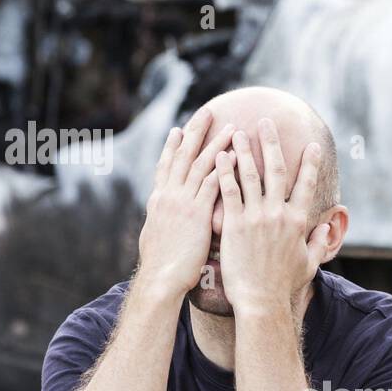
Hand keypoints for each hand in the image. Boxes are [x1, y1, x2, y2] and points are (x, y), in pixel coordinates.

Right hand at [137, 108, 233, 298]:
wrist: (160, 278)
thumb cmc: (159, 265)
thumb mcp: (154, 236)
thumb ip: (161, 222)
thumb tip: (160, 218)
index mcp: (158, 200)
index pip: (166, 166)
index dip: (173, 146)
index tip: (179, 129)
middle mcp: (168, 195)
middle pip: (183, 156)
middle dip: (195, 132)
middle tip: (207, 111)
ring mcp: (182, 202)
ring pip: (200, 165)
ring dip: (217, 144)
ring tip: (232, 127)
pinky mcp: (197, 213)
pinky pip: (213, 183)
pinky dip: (224, 167)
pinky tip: (237, 155)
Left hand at [216, 119, 329, 316]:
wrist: (261, 301)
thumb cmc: (283, 286)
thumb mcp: (308, 264)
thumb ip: (319, 243)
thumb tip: (327, 229)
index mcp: (298, 221)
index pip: (306, 185)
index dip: (309, 163)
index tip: (311, 145)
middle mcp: (278, 214)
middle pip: (276, 170)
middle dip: (272, 143)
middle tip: (266, 122)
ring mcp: (255, 217)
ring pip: (250, 175)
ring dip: (245, 150)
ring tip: (238, 131)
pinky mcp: (234, 224)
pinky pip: (228, 192)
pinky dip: (224, 173)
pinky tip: (219, 157)